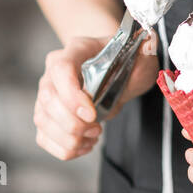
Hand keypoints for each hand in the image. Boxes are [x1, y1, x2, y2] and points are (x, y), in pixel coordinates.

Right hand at [34, 32, 161, 160]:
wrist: (113, 66)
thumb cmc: (125, 59)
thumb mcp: (141, 53)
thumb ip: (145, 51)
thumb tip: (148, 44)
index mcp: (76, 50)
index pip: (61, 69)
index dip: (72, 95)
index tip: (92, 114)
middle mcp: (53, 71)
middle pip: (48, 99)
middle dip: (73, 123)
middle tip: (98, 128)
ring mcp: (47, 93)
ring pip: (43, 120)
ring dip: (69, 138)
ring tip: (94, 135)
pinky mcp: (47, 115)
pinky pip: (44, 137)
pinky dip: (64, 148)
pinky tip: (85, 144)